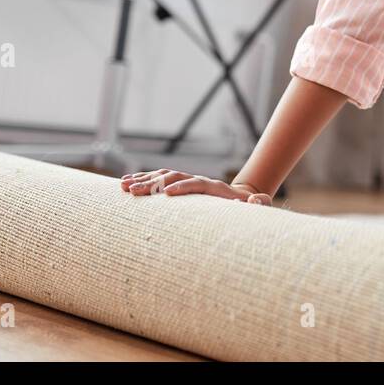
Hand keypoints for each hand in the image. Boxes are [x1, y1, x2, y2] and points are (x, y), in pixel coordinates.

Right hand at [120, 169, 272, 203]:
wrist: (241, 197)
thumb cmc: (247, 208)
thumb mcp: (257, 206)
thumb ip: (260, 204)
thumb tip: (258, 200)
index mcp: (215, 188)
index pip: (197, 183)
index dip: (183, 187)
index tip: (167, 194)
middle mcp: (198, 180)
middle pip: (174, 176)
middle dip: (155, 183)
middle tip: (135, 191)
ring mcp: (187, 181)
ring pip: (162, 176)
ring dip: (143, 180)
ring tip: (123, 187)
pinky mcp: (178, 185)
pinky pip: (157, 180)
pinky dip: (141, 181)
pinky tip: (123, 185)